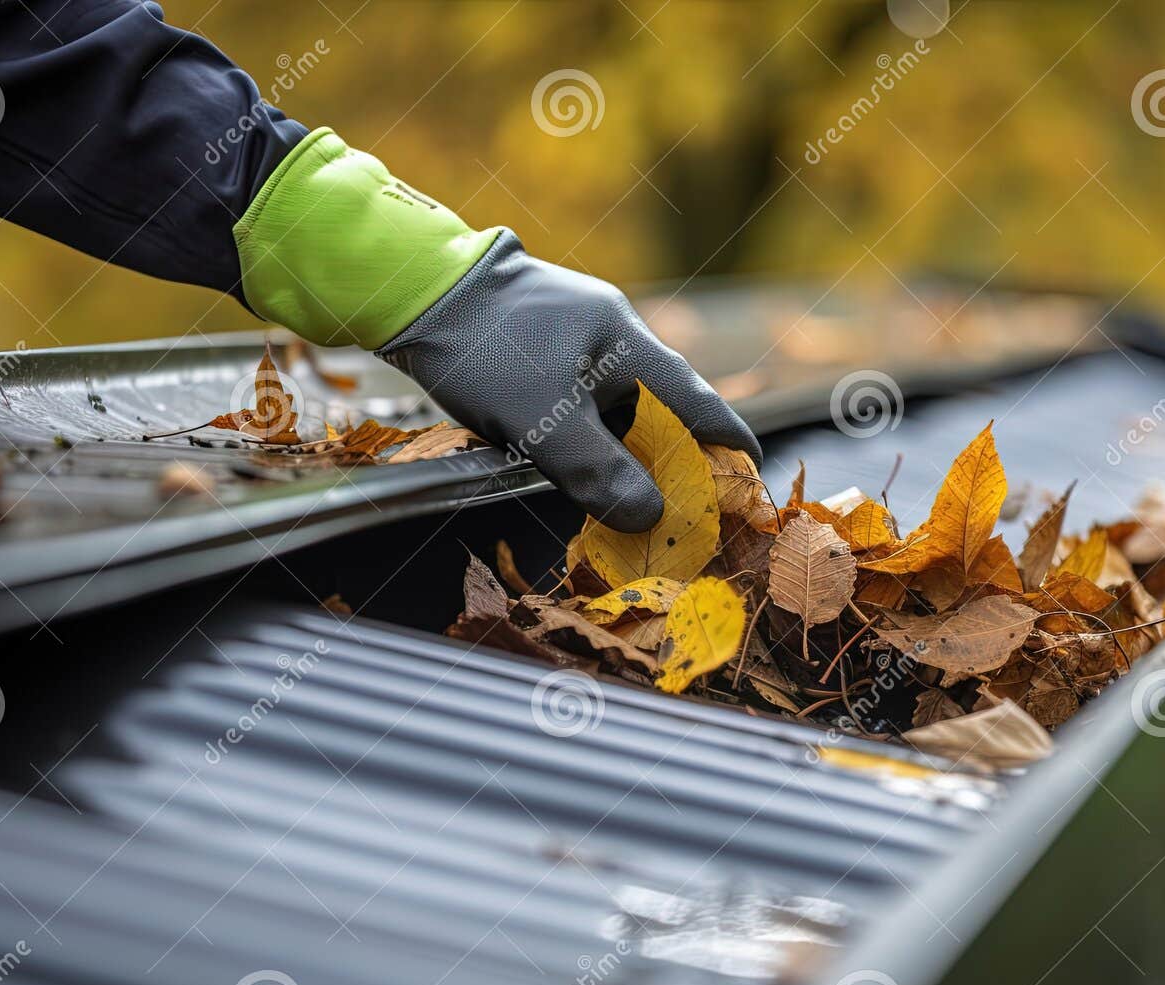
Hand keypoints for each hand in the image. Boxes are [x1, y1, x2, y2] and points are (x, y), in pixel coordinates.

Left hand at [378, 231, 759, 531]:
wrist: (413, 287)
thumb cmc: (481, 347)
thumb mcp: (541, 420)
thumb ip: (598, 470)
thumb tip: (651, 517)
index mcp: (627, 345)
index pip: (698, 402)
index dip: (728, 443)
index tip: (752, 475)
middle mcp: (613, 335)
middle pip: (663, 407)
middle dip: (679, 456)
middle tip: (688, 503)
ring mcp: (578, 334)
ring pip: (621, 404)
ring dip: (630, 448)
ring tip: (632, 494)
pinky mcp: (545, 341)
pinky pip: (587, 396)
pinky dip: (595, 431)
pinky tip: (578, 457)